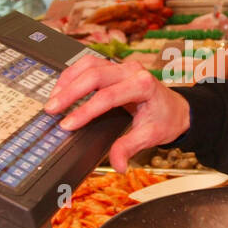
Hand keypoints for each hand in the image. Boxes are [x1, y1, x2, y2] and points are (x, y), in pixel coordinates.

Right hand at [45, 55, 189, 172]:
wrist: (176, 108)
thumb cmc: (165, 119)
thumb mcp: (151, 136)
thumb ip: (130, 148)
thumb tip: (117, 164)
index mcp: (143, 86)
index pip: (107, 97)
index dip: (85, 111)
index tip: (68, 125)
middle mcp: (132, 71)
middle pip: (94, 75)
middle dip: (70, 92)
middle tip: (52, 110)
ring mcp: (122, 66)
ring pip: (89, 64)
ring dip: (68, 80)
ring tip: (53, 98)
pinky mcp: (114, 67)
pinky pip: (89, 64)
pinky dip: (73, 74)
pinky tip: (63, 88)